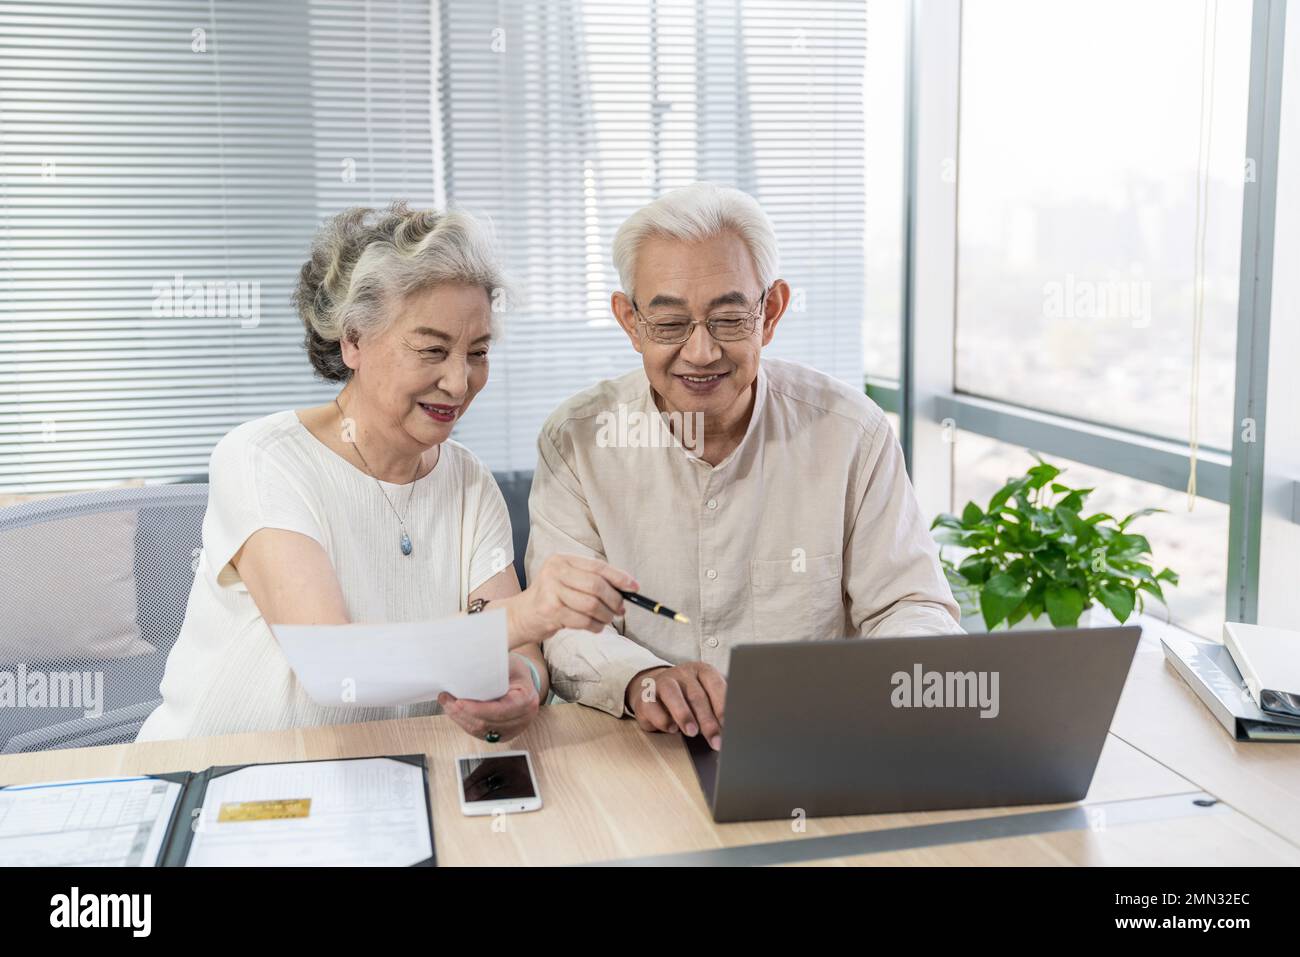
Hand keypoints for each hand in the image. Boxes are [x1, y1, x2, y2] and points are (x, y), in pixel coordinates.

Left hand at [439, 653, 539, 741]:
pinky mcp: (503, 734)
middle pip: (487, 723)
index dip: (477, 709)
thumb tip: (467, 663)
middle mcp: (522, 719)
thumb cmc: (515, 670)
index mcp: (526, 700)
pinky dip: (466, 723)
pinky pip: (480, 733)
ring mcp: (513, 729)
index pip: (499, 711)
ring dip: (460, 719)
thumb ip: (493, 667)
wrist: (524, 681)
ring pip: (481, 730)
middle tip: (445, 699)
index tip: (458, 702)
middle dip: (462, 713)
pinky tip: (455, 713)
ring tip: (447, 704)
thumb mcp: (509, 663)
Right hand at [506, 554, 637, 645]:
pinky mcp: (550, 611)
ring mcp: (551, 591)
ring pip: (591, 604)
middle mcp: (555, 571)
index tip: (634, 587)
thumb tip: (626, 588)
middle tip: (621, 610)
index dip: (619, 577)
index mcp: (562, 560)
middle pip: (596, 585)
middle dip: (614, 600)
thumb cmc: (551, 599)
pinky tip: (596, 627)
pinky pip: (583, 620)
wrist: (520, 616)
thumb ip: (592, 581)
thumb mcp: (567, 581)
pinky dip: (595, 626)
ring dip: (606, 616)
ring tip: (607, 619)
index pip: (597, 566)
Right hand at [626, 661, 726, 749]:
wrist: (653, 690)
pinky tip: (671, 729)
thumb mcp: (705, 699)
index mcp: (702, 671)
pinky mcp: (645, 696)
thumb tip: (729, 731)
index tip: (730, 725)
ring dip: (684, 715)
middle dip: (707, 720)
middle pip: (696, 695)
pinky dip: (662, 719)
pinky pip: (652, 706)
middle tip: (715, 739)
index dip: (723, 706)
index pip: (715, 685)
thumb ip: (716, 710)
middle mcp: (682, 673)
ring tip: (692, 732)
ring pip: (673, 695)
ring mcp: (662, 682)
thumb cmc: (687, 699)